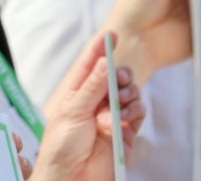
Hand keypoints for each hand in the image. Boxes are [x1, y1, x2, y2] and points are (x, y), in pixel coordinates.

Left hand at [32, 32, 145, 179]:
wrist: (72, 178)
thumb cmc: (62, 147)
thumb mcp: (74, 111)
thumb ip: (92, 86)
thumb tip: (104, 62)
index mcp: (78, 94)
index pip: (90, 66)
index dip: (100, 49)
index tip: (111, 34)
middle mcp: (96, 103)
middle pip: (115, 77)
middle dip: (120, 73)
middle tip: (119, 78)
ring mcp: (112, 117)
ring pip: (130, 93)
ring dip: (128, 93)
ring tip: (119, 103)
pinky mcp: (126, 132)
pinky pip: (138, 113)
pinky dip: (135, 110)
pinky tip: (125, 117)